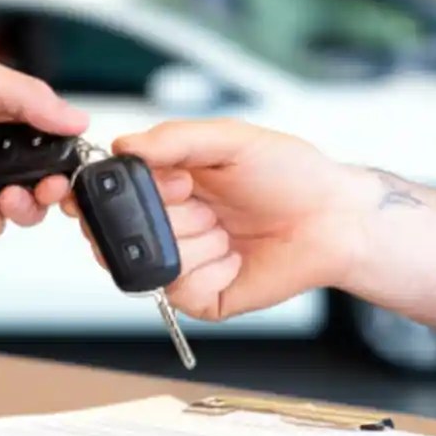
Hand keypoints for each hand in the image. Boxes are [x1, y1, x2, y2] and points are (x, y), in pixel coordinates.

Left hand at [0, 52, 87, 237]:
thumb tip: (75, 118)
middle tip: (51, 187)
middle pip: (42, 176)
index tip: (72, 160)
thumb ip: (28, 96)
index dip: (64, 150)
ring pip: (21, 206)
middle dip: (53, 186)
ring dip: (25, 205)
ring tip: (9, 194)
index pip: (47, 133)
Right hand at [63, 118, 435, 337]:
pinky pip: (180, 289)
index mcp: (165, 185)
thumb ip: (174, 138)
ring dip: (195, 237)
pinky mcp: (202, 297)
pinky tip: (235, 255)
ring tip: (226, 225)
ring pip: (153, 258)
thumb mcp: (230, 139)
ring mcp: (182, 264)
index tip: (107, 184)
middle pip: (120, 230)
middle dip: (162, 208)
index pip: (107, 195)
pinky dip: (210, 269)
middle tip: (196, 192)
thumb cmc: (291, 175)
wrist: (334, 218)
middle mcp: (168, 225)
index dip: (101, 193)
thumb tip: (122, 144)